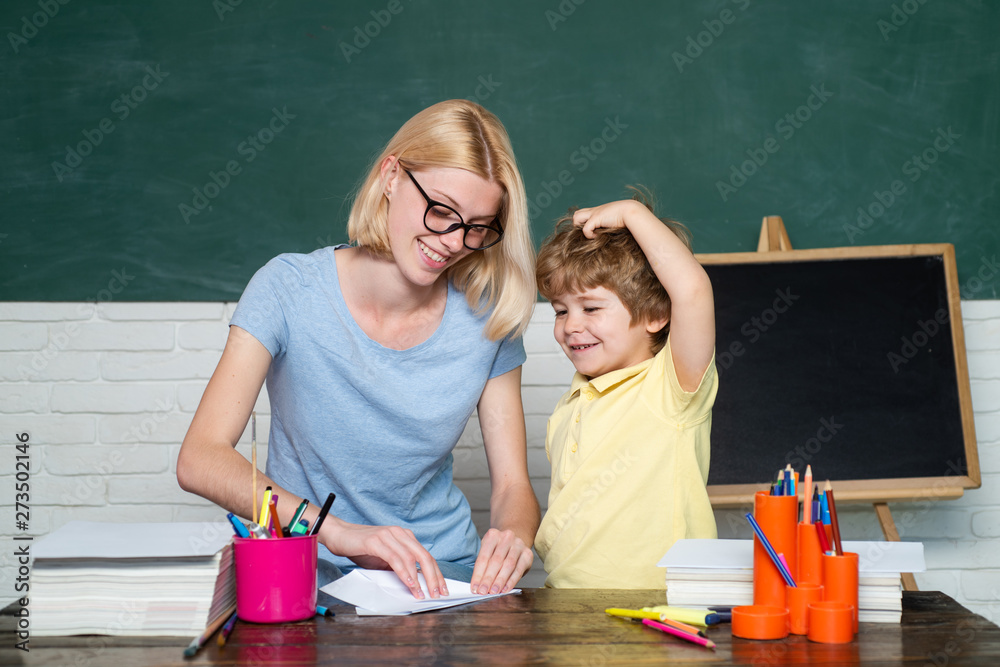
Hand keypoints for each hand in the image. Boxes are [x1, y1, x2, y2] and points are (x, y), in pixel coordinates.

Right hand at [323, 521, 447, 598]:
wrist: (340, 534)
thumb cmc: (362, 547)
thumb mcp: (385, 559)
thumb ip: (399, 566)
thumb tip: (415, 584)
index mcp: (405, 536)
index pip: (426, 556)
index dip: (436, 573)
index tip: (442, 589)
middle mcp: (400, 533)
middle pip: (424, 557)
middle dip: (433, 577)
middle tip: (437, 594)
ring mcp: (388, 536)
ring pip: (411, 558)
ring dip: (418, 579)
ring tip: (422, 594)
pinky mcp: (376, 541)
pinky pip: (395, 558)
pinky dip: (403, 572)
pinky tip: (408, 583)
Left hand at [470, 528, 532, 594]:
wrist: (515, 541)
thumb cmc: (498, 549)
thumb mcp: (488, 551)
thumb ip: (483, 566)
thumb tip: (477, 585)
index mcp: (493, 535)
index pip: (483, 557)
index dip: (478, 574)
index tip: (474, 588)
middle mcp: (506, 537)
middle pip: (496, 561)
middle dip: (488, 579)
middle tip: (483, 591)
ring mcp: (518, 544)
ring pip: (508, 565)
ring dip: (500, 581)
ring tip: (494, 592)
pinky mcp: (528, 554)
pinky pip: (519, 570)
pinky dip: (511, 581)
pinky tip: (505, 589)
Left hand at [572, 199, 650, 237]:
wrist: (632, 211)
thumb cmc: (628, 218)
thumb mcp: (616, 221)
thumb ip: (610, 225)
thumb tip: (610, 237)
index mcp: (598, 211)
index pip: (583, 214)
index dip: (583, 224)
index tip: (591, 233)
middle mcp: (594, 211)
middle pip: (576, 214)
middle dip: (577, 226)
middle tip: (587, 234)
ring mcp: (594, 213)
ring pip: (576, 217)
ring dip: (580, 228)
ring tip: (589, 234)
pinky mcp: (596, 218)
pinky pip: (585, 228)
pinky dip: (589, 235)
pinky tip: (597, 236)